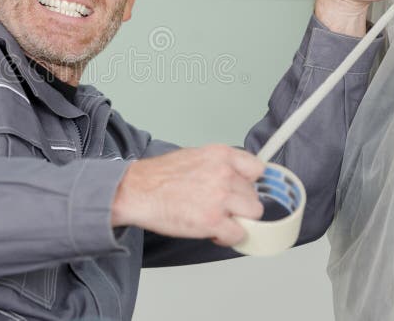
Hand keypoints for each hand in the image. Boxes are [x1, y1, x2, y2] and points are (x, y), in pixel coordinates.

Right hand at [111, 144, 264, 246]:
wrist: (136, 191)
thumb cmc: (158, 177)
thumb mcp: (194, 156)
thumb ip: (218, 166)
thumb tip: (234, 179)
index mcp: (221, 155)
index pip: (257, 169)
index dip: (250, 184)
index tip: (244, 191)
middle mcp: (224, 174)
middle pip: (254, 196)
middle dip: (240, 206)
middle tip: (222, 209)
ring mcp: (220, 198)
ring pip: (252, 215)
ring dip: (237, 221)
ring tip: (218, 221)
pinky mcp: (213, 221)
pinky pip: (239, 235)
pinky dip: (228, 238)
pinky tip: (213, 232)